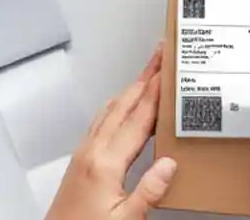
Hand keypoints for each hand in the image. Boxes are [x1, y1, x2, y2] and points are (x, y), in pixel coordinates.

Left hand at [46, 44, 176, 219]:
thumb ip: (149, 191)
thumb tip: (170, 164)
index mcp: (105, 163)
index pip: (137, 120)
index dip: (154, 93)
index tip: (165, 70)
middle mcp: (92, 152)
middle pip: (122, 105)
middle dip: (142, 79)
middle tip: (158, 57)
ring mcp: (83, 154)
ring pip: (110, 111)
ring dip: (130, 90)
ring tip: (146, 76)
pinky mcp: (80, 161)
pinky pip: (101, 122)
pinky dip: (118, 107)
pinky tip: (124, 109)